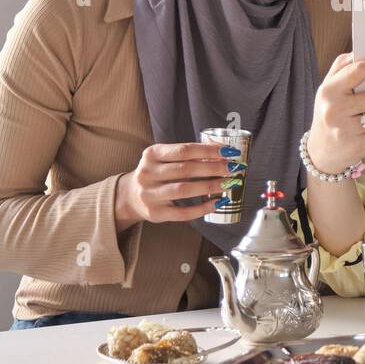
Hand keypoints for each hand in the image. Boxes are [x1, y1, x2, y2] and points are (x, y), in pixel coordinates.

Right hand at [114, 142, 238, 229]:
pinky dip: (202, 208)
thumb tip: (222, 150)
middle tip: (233, 168)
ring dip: (210, 186)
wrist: (131, 196)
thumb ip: (188, 154)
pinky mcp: (156, 213)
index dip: (208, 150)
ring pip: (184, 190)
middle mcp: (148, 173)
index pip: (184, 150)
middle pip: (186, 169)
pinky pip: (183, 213)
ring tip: (228, 183)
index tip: (228, 151)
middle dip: (213, 168)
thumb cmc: (156, 173)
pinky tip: (217, 202)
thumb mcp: (164, 158)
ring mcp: (150, 195)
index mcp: (152, 154)